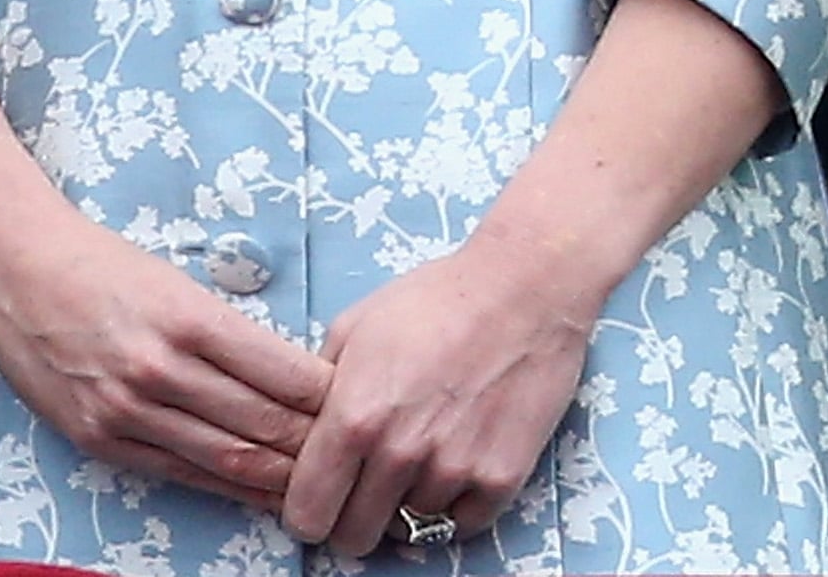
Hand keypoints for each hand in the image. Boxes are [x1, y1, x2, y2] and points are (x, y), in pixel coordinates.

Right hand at [0, 22, 329, 512]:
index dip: (328, 400)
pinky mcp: (103, 440)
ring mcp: (130, 411)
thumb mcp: (176, 279)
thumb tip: (292, 372)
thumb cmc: (105, 264)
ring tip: (322, 487)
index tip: (361, 405)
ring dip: (280, 478)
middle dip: (316, 448)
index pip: (282, 374)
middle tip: (357, 458)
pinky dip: (228, 488)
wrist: (18, 271)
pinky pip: (182, 475)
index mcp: (190, 317)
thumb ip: (227, 330)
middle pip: (263, 425)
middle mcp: (162, 369)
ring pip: (228, 461)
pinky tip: (260, 494)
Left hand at [280, 237, 589, 554]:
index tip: (319, 499)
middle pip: (354, 538)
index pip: (308, 514)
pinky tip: (453, 460)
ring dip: (406, 502)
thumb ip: (320, 389)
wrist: (522, 288)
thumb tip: (305, 437)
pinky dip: (452, 504)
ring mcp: (453, 470)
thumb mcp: (355, 326)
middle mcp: (400, 452)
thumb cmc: (437, 299)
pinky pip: (459, 525)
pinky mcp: (500, 479)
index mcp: (355, 415)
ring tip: (420, 451)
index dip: (306, 511)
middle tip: (364, 487)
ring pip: (408, 530)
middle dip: (351, 518)